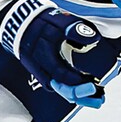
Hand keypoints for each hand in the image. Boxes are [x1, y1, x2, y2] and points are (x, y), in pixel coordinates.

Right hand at [0, 0, 115, 107]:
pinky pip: (59, 86)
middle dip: (80, 95)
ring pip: (61, 90)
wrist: (21, 24)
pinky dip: (72, 90)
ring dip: (79, 96)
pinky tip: (87, 92)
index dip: (75, 82)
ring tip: (98, 100)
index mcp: (44, 54)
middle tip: (99, 99)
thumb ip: (75, 29)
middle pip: (61, 88)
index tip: (93, 84)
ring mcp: (43, 72)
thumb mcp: (59, 21)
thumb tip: (94, 39)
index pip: (60, 74)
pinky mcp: (45, 73)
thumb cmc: (42, 22)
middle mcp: (42, 67)